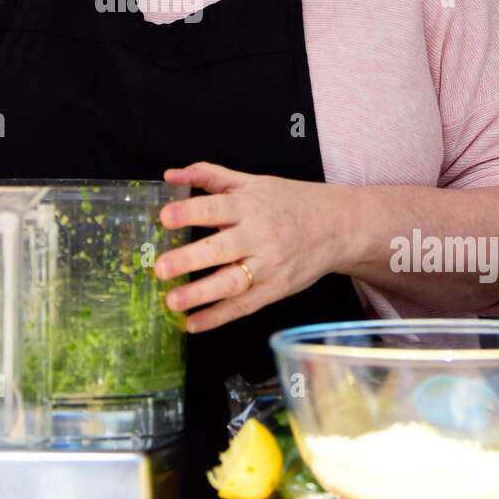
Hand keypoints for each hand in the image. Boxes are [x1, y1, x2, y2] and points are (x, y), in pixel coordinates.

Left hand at [155, 161, 354, 331]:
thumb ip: (209, 176)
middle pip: (222, 248)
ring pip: (232, 282)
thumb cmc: (289, 202)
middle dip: (190, 259)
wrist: (337, 226)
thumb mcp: (251, 182)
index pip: (215, 208)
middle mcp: (259, 236)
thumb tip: (170, 174)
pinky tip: (193, 323)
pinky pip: (244, 306)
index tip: (164, 217)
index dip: (189, 212)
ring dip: (201, 294)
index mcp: (249, 206)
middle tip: (161, 268)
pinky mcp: (275, 290)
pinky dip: (218, 317)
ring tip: (172, 302)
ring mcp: (269, 266)